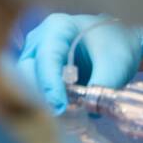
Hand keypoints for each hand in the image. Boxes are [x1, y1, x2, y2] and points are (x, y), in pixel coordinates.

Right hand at [16, 13, 142, 113]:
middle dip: (41, 93)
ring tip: (64, 114)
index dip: (50, 84)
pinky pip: (33, 88)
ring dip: (42, 99)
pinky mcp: (36, 70)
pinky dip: (46, 101)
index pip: (46, 58)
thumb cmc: (116, 44)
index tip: (59, 107)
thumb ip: (104, 83)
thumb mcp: (116, 63)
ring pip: (26, 81)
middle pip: (28, 69)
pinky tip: (63, 111)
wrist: (117, 41)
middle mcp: (38, 39)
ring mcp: (34, 55)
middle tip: (60, 114)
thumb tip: (89, 108)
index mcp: (57, 28)